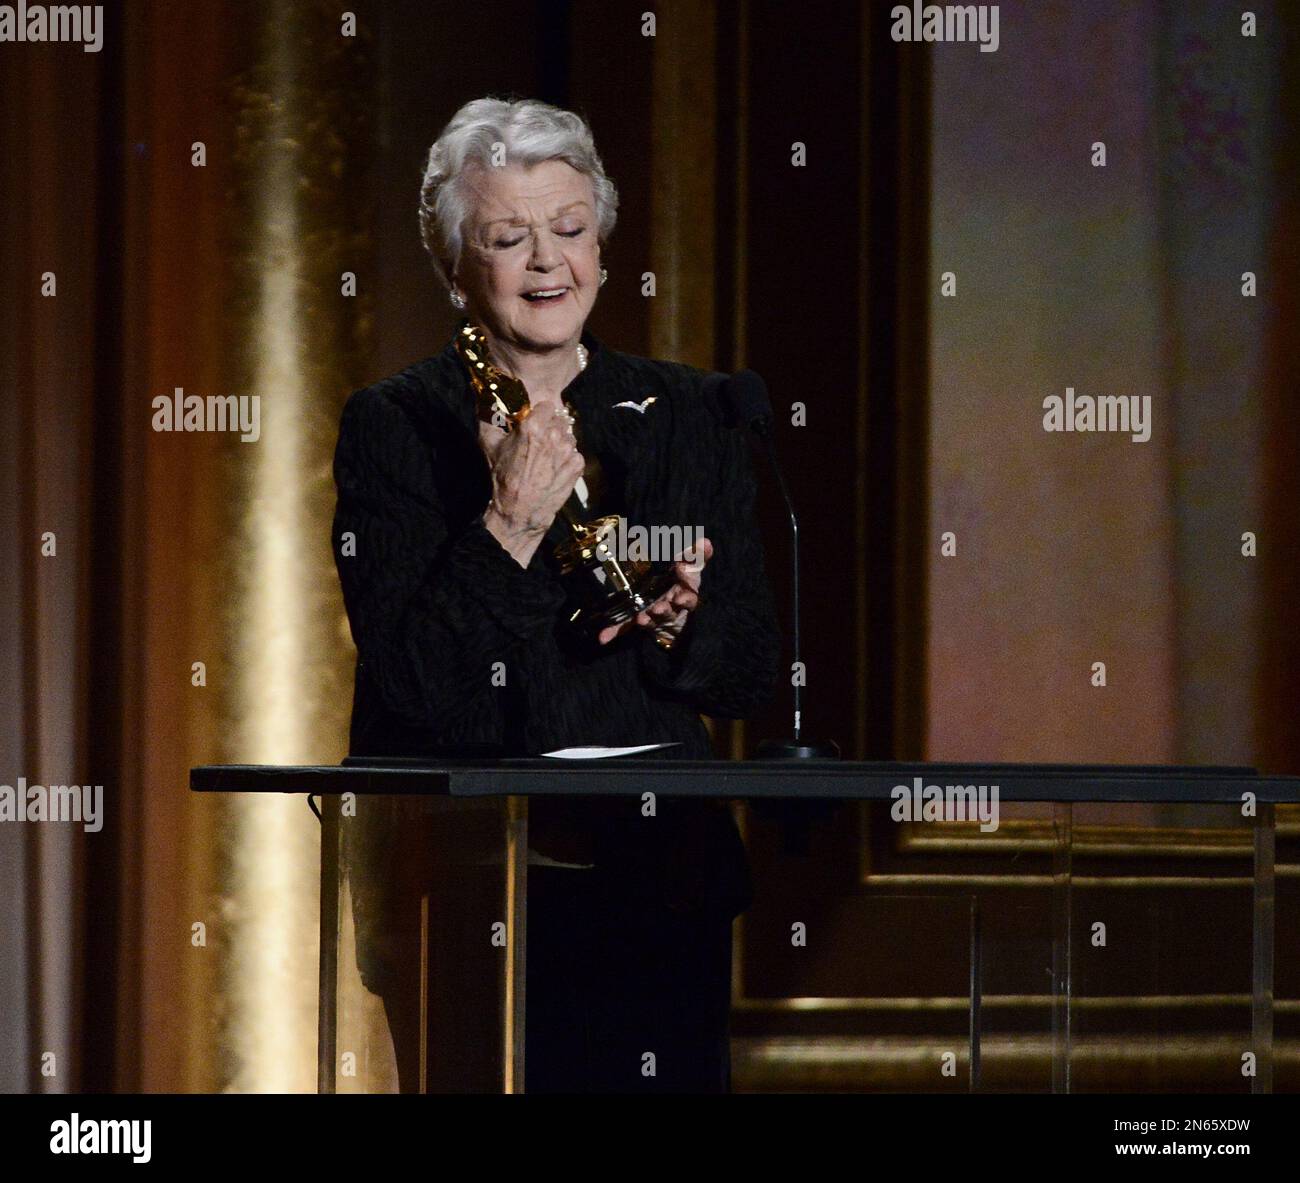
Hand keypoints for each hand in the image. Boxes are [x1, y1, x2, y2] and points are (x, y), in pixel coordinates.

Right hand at [480, 402, 583, 563]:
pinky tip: (553, 469)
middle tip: (539, 442)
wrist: (520, 510)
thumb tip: (485, 399)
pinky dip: (567, 458)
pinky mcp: (577, 465)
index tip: (534, 423)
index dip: (540, 414)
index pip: (547, 406)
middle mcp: (555, 435)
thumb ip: (489, 418)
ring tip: (546, 458)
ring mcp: (569, 450)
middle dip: (550, 427)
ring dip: (560, 442)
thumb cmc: (503, 478)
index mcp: (534, 426)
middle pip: (559, 420)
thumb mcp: (489, 445)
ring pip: (568, 436)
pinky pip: (575, 453)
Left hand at [597, 536, 712, 645]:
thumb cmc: (681, 589)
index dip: (686, 597)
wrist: (672, 617)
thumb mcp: (691, 572)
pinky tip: (603, 637)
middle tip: (658, 608)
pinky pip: (625, 628)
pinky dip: (615, 632)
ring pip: (649, 620)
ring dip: (645, 619)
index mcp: (683, 596)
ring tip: (640, 618)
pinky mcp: (637, 623)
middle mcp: (669, 609)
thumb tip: (706, 541)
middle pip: (667, 611)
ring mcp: (653, 618)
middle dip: (663, 610)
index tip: (682, 597)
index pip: (688, 597)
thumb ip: (696, 557)